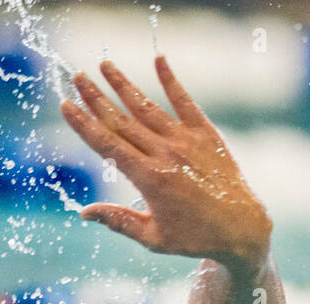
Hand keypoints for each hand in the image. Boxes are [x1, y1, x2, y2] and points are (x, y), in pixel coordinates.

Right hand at [60, 56, 271, 272]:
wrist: (242, 228)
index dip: (84, 124)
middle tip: (77, 77)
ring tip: (105, 64)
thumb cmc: (195, 238)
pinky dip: (171, 81)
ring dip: (124, 85)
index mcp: (148, 179)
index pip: (107, 145)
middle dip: (97, 97)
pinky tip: (159, 59)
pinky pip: (185, 102)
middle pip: (122, 120)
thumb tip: (84, 212)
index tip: (66, 106)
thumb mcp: (153, 237)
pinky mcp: (206, 134)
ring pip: (147, 107)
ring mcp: (186, 141)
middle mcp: (165, 154)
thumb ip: (118, 220)